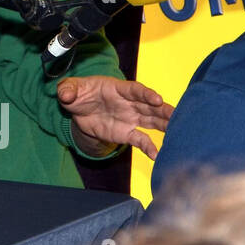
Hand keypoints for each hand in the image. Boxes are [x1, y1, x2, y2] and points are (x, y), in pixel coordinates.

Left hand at [57, 75, 173, 158]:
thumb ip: (67, 89)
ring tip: (179, 132)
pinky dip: (149, 147)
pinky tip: (157, 155)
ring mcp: (130, 118)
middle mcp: (129, 103)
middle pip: (150, 106)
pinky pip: (141, 139)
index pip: (135, 90)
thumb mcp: (69, 89)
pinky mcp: (127, 132)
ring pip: (152, 121)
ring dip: (165, 126)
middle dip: (164, 110)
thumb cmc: (79, 94)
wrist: (78, 111)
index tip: (158, 99)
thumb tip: (65, 94)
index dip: (147, 94)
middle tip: (178, 116)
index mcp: (118, 89)